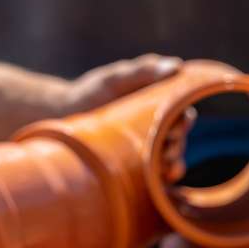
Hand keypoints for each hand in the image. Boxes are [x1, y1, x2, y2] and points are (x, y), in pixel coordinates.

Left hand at [61, 54, 192, 182]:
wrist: (63, 115)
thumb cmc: (92, 91)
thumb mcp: (117, 77)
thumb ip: (145, 70)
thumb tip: (177, 66)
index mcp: (159, 106)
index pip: (183, 114)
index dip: (185, 119)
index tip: (179, 122)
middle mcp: (158, 129)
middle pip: (180, 138)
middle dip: (179, 143)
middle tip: (169, 146)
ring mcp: (147, 150)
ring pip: (172, 159)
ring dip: (174, 163)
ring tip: (164, 164)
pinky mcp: (136, 167)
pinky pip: (157, 177)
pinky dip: (164, 179)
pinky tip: (162, 181)